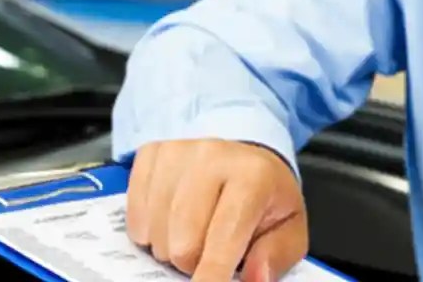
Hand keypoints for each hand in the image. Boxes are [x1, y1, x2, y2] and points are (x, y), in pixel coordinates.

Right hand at [125, 139, 308, 281]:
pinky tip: (170, 221)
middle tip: (211, 251)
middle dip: (194, 262)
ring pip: (155, 232)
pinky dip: (149, 229)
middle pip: (182, 243)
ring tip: (194, 233)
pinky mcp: (152, 153)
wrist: (248, 157)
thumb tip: (255, 278)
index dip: (211, 276)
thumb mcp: (288, 228)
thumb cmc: (265, 197)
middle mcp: (214, 155)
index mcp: (254, 176)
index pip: (224, 238)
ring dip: (171, 247)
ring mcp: (178, 152)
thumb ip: (276, 256)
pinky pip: (134, 213)